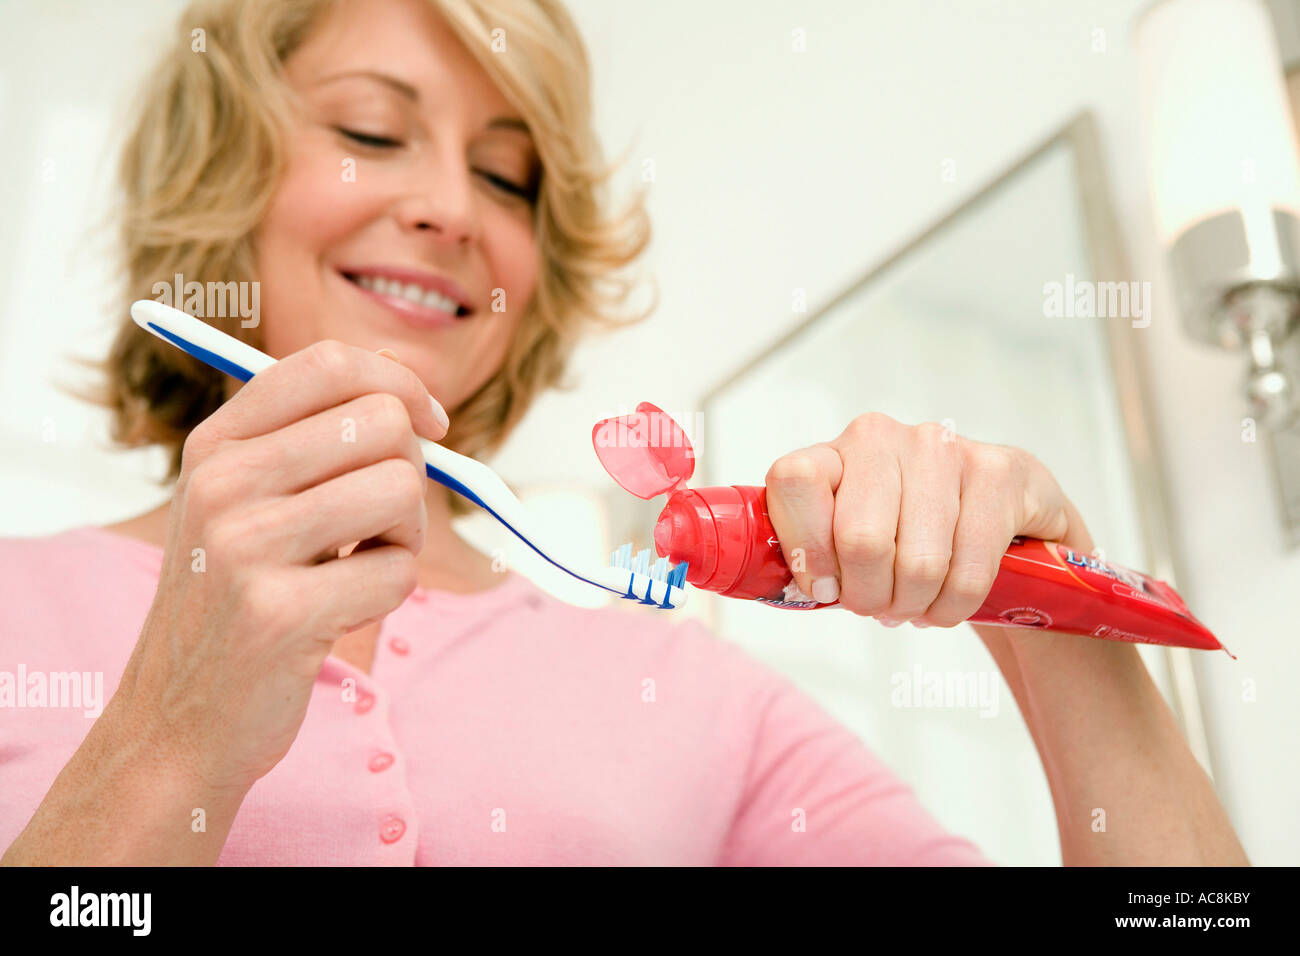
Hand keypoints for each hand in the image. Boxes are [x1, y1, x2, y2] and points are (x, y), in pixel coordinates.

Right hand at [115, 340, 448, 794]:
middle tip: (379, 526)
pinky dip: (386, 598)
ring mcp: (245, 546)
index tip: (430, 427)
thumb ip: (312, 442)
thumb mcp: (244, 506)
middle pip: (382, 423)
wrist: (176, 723)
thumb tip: (409, 387)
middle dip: (409, 475)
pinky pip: (397, 574)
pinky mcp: (280, 613)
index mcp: (215, 444)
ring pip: (400, 491)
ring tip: (354, 571)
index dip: (402, 385)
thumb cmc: (234, 604)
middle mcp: (222, 483)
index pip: (329, 364)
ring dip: (402, 538)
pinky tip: (335, 616)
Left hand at [763, 412, 1093, 625]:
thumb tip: (806, 588)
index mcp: (833, 452)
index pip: (794, 480)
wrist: (998, 520)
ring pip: (917, 563)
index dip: (806, 549)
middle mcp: (883, 439)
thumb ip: (813, 557)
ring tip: (913, 604)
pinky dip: (953, 606)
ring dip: (913, 604)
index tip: (824, 588)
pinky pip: (968, 571)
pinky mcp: (998, 474)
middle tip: (878, 607)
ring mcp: (944, 450)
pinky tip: (946, 602)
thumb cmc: (905, 536)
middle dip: (869, 596)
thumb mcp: (846, 541)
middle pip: (859, 539)